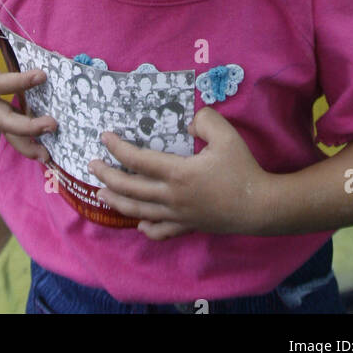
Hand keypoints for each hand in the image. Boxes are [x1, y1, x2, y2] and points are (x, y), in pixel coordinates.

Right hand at [0, 0, 56, 155]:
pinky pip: (5, 127)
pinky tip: (41, 147)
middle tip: (53, 124)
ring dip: (27, 145)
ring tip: (48, 157)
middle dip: (29, 126)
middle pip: (5, 120)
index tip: (42, 76)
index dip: (20, 81)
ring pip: (6, 131)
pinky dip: (21, 138)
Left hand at [88, 106, 273, 238]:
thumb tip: (188, 123)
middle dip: (107, 176)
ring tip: (101, 194)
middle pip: (130, 188)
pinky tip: (139, 225)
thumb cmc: (242, 169)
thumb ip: (204, 120)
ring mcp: (179, 215)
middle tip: (92, 165)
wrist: (260, 206)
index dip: (118, 148)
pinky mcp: (189, 226)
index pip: (138, 160)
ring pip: (139, 211)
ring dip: (117, 202)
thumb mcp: (225, 135)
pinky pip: (162, 231)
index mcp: (178, 173)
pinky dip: (147, 228)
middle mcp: (172, 197)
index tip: (105, 137)